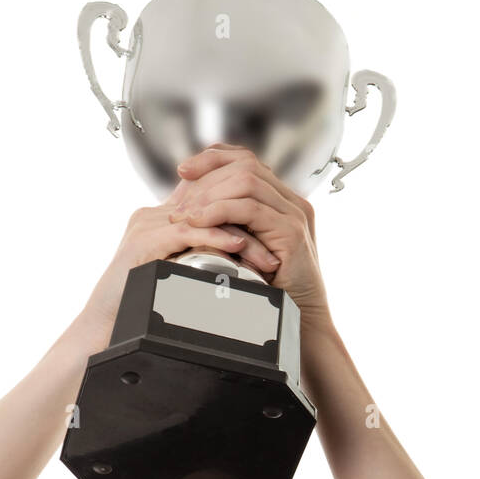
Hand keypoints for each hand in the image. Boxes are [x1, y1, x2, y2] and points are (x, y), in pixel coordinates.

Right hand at [81, 178, 281, 343]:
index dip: (242, 209)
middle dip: (249, 222)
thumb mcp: (174, 276)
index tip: (272, 229)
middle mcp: (153, 216)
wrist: (103, 326)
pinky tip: (238, 245)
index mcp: (160, 220)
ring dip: (241, 233)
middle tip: (278, 242)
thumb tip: (235, 267)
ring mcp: (147, 226)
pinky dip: (217, 238)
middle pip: (210, 203)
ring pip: (204, 217)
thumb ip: (196, 262)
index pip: (207, 198)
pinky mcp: (144, 241)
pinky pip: (188, 233)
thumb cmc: (135, 307)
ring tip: (266, 253)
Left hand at [168, 143, 331, 324]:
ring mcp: (294, 214)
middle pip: (245, 165)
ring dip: (209, 195)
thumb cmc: (272, 289)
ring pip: (246, 181)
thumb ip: (232, 226)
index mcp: (282, 201)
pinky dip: (219, 212)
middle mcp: (292, 202)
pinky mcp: (291, 232)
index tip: (184, 171)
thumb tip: (193, 210)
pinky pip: (250, 209)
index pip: (246, 160)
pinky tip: (199, 223)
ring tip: (184, 214)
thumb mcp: (246, 249)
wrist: (300, 319)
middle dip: (206, 176)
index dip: (213, 159)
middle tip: (178, 198)